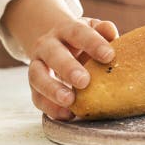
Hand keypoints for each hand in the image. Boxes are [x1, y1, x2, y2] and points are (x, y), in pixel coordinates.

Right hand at [3, 0, 118, 120]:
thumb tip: (111, 31)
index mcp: (65, 29)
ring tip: (70, 101)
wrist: (56, 43)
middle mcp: (47, 45)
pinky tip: (67, 114)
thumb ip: (102, 30)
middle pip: (53, 54)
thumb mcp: (92, 29)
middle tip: (84, 81)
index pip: (77, 32)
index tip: (109, 55)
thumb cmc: (82, 39)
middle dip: (68, 68)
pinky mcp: (34, 86)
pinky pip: (37, 97)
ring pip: (37, 76)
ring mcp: (37, 65)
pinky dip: (50, 107)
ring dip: (53, 90)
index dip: (93, 43)